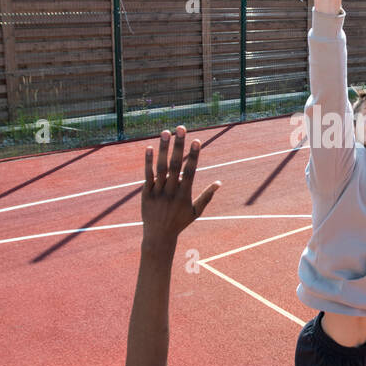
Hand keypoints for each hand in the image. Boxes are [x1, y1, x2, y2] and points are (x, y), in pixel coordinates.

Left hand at [141, 127, 219, 249]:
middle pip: (176, 165)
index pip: (190, 171)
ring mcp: (158, 192)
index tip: (197, 140)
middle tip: (181, 128)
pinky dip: (148, 161)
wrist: (159, 236)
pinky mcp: (146, 194)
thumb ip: (207, 196)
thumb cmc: (179, 222)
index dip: (194, 155)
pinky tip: (149, 147)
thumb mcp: (195, 211)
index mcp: (184, 195)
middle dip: (179, 146)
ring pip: (161, 167)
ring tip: (166, 132)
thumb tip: (219, 183)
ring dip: (163, 149)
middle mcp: (171, 192)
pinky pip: (147, 175)